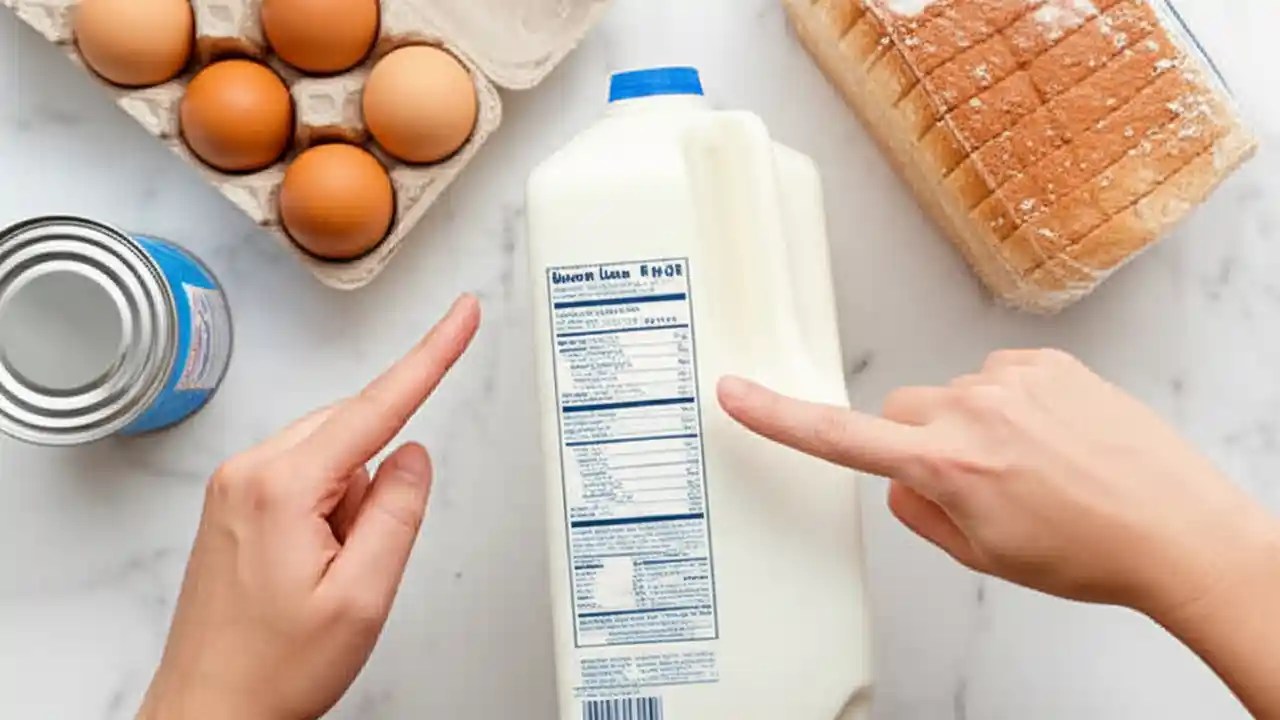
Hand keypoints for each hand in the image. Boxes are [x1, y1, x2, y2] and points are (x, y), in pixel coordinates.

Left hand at [137, 296, 480, 719]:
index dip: (431, 356)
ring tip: (327, 574)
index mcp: (282, 487)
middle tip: (359, 560)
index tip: (460, 316)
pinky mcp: (235, 502)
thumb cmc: (273, 670)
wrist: (210, 713)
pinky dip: (327, 512)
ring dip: (349, 506)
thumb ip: (398, 513)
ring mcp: (236, 486)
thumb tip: (414, 454)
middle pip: (353, 434)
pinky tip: (310, 567)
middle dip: (373, 488)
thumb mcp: (363, 596)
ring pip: (332, 458)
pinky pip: (306, 479)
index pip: (377, 407)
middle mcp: (250, 472)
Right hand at [718, 349, 1277, 619]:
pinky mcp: (1047, 362)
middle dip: (916, 441)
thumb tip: (899, 480)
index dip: (778, 416)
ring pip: (951, 395)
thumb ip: (920, 512)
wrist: (1176, 527)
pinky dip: (1009, 404)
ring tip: (1030, 464)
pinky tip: (1048, 439)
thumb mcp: (984, 556)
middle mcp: (973, 410)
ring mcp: (1013, 379)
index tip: (737, 394)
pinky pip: (997, 377)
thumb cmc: (1091, 551)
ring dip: (970, 424)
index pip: (840, 438)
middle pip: (900, 411)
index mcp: (948, 465)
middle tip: (969, 481)